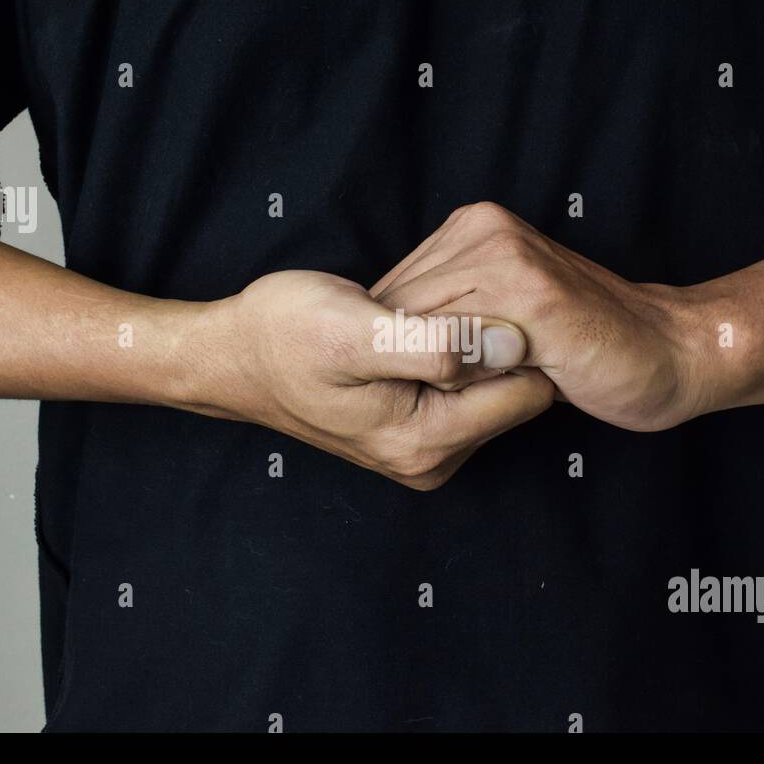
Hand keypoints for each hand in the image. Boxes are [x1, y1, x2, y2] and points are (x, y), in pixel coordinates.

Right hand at [178, 269, 554, 488]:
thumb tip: (516, 342)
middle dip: (495, 345)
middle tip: (437, 308)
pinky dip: (456, 355)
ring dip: (474, 347)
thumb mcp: (357, 330)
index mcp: (426, 442)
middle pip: (517, 394)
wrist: (234, 355)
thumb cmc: (285, 335)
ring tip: (420, 319)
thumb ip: (440, 344)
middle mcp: (434, 460)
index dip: (516, 337)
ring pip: (495, 389)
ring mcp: (427, 450)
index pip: (529, 392)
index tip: (476, 303)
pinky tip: (417, 332)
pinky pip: (468, 390)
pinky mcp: (419, 432)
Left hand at [371, 203, 699, 431]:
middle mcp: (483, 228)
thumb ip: (444, 313)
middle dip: (407, 364)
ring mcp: (508, 256)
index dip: (394, 351)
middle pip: (393, 311)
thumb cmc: (578, 346)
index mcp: (472, 226)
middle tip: (455, 394)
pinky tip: (508, 385)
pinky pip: (459, 350)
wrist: (667, 352)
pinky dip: (467, 382)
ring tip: (492, 384)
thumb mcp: (496, 316)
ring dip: (439, 376)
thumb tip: (369, 341)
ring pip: (419, 332)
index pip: (387, 295)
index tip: (427, 382)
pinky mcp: (533, 296)